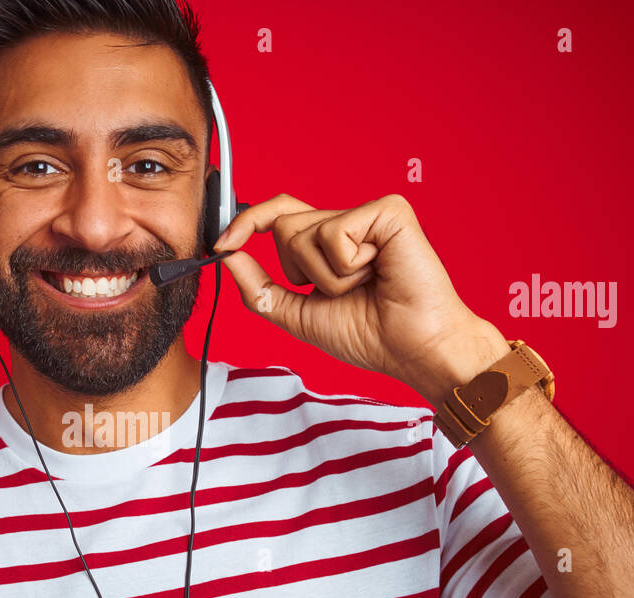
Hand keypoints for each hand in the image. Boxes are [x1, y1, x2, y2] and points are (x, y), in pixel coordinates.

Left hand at [213, 193, 508, 406]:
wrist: (412, 350)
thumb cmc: (369, 336)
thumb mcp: (298, 314)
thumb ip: (259, 286)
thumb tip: (226, 254)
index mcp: (329, 244)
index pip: (278, 216)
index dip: (246, 223)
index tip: (221, 244)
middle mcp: (348, 223)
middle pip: (284, 225)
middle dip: (300, 270)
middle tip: (342, 291)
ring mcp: (368, 214)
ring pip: (305, 232)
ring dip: (328, 277)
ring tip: (364, 286)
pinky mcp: (389, 211)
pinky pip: (335, 233)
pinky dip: (347, 266)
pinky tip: (378, 273)